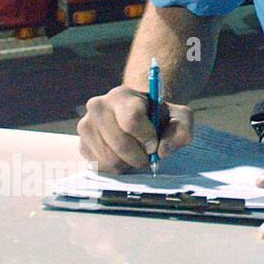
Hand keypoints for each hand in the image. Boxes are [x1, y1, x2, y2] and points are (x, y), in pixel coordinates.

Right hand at [77, 85, 193, 173]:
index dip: (147, 137)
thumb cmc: (160, 116)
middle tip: (148, 154)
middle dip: (140, 156)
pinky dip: (117, 167)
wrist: (140, 117)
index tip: (155, 144)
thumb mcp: (180, 117)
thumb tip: (163, 151)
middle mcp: (98, 107)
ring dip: (129, 163)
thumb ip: (181, 130)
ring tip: (137, 154)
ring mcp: (86, 126)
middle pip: (120, 143)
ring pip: (110, 159)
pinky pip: (101, 166)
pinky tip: (124, 156)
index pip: (132, 120)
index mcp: (122, 95)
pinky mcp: (82, 145)